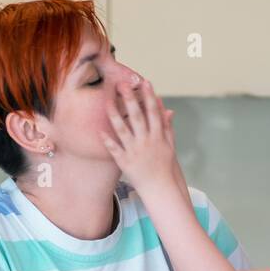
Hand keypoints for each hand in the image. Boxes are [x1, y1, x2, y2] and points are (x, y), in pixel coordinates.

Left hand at [101, 77, 182, 194]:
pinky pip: (115, 149)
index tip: (144, 82)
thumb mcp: (170, 144)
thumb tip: (167, 108)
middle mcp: (147, 142)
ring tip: (107, 102)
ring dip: (115, 115)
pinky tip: (100, 130)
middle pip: (137, 117)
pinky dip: (108, 140)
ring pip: (123, 130)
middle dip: (130, 100)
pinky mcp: (125, 162)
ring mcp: (135, 152)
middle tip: (122, 84)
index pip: (154, 112)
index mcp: (158, 136)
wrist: (161, 188)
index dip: (149, 96)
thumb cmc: (165, 165)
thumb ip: (167, 126)